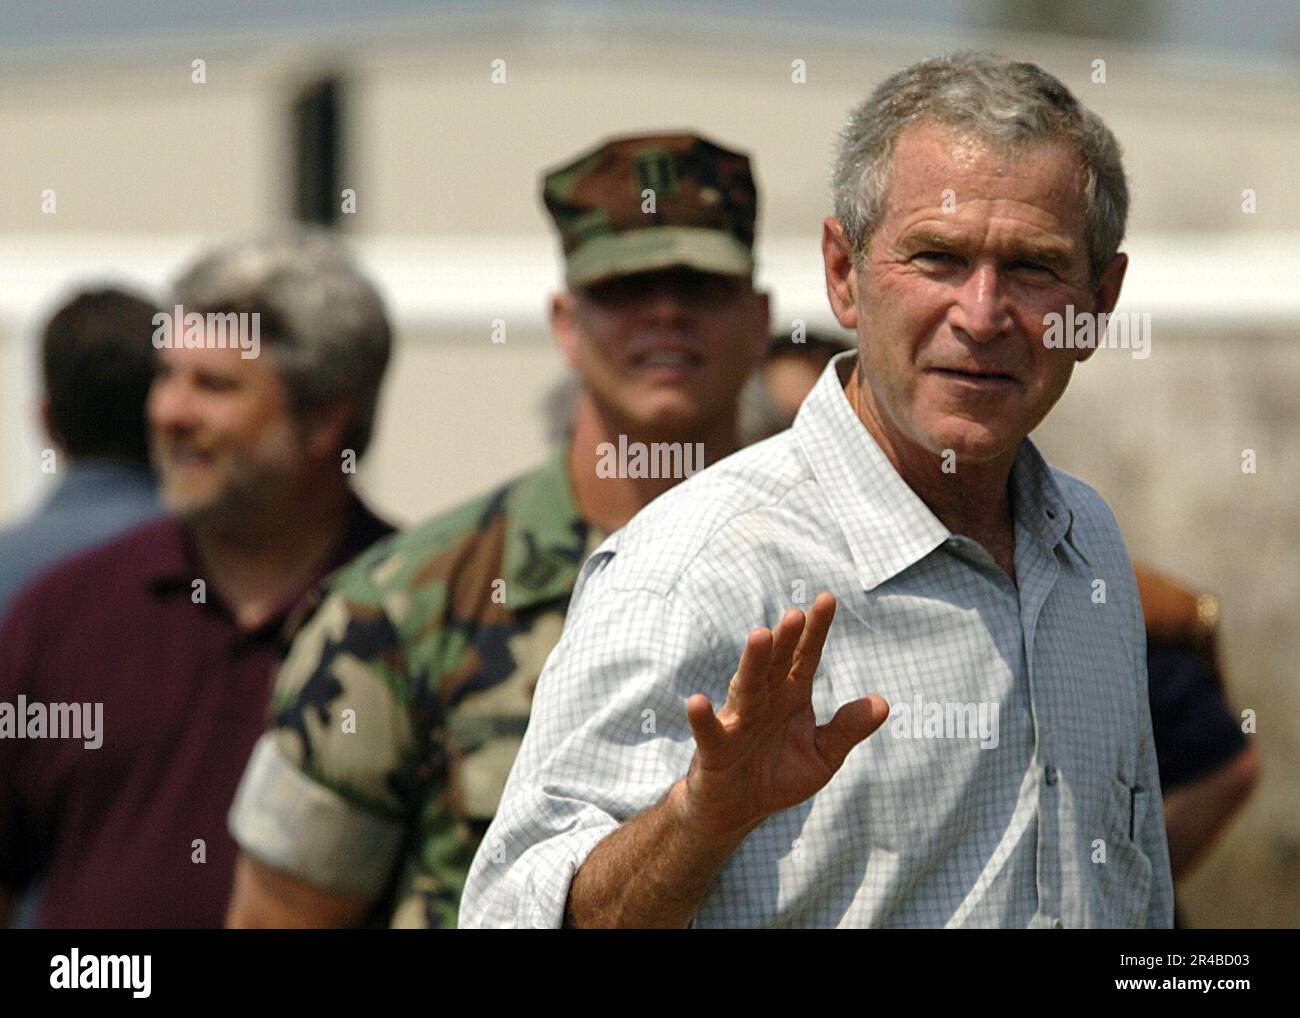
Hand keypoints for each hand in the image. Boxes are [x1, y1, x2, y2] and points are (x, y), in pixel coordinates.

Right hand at [680, 592, 888, 838]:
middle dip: (786, 640)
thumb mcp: (822, 756)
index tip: (827, 599)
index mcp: (791, 696)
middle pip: (777, 664)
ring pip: (746, 687)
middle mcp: (764, 701)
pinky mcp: (715, 749)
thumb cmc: (778, 775)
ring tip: (760, 636)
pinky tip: (698, 702)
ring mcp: (737, 721)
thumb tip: (883, 703)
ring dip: (753, 663)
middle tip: (796, 614)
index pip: (806, 657)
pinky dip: (703, 717)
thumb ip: (847, 730)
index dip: (816, 630)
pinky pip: (709, 731)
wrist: (736, 810)